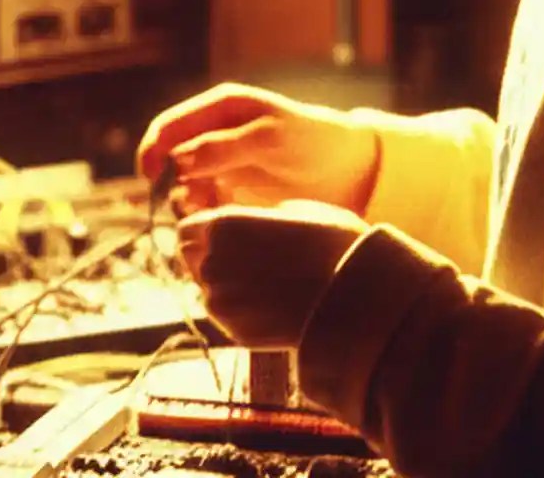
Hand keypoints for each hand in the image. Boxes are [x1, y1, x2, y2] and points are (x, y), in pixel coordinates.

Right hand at [137, 83, 378, 214]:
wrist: (349, 170)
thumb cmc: (311, 142)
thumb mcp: (269, 139)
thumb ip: (223, 147)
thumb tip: (178, 160)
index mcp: (219, 109)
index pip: (169, 126)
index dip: (153, 150)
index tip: (151, 178)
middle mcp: (213, 136)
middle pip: (169, 159)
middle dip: (169, 183)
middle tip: (186, 204)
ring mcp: (220, 166)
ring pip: (182, 187)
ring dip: (186, 204)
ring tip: (209, 213)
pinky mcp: (231, 194)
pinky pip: (203, 207)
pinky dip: (203, 216)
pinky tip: (220, 222)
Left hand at [177, 200, 368, 348]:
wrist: (356, 302)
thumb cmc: (335, 246)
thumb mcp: (300, 210)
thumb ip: (263, 214)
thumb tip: (260, 217)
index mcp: (223, 226)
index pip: (187, 230)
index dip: (204, 233)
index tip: (224, 238)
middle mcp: (211, 264)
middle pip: (191, 260)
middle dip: (211, 258)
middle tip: (245, 262)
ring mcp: (220, 302)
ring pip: (208, 290)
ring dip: (226, 286)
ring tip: (267, 285)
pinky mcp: (233, 333)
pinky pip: (227, 317)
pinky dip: (241, 312)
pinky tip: (273, 306)